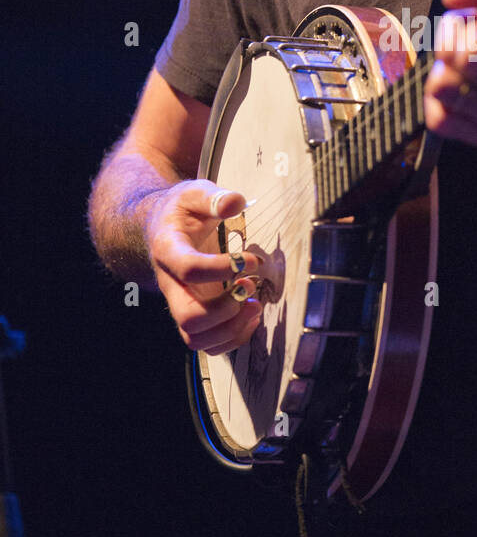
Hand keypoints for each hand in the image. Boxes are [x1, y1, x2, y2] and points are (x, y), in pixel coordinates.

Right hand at [144, 181, 262, 354]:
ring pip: (196, 338)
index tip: (250, 258)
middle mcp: (170, 284)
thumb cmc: (182, 211)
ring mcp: (181, 303)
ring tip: (255, 306)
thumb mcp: (195, 193)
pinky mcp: (194, 315)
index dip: (223, 268)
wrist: (161, 227)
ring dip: (232, 329)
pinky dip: (233, 338)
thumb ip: (214, 197)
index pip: (189, 270)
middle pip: (189, 317)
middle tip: (250, 286)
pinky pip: (208, 344)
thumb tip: (236, 202)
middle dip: (226, 310)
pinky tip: (251, 314)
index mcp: (168, 250)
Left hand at [424, 0, 476, 145]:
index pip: (472, 49)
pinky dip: (436, 101)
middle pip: (451, 65)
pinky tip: (456, 86)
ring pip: (440, 90)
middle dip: (449, 42)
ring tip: (461, 62)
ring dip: (443, 68)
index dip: (461, 27)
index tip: (470, 18)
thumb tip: (451, 0)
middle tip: (463, 36)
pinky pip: (438, 121)